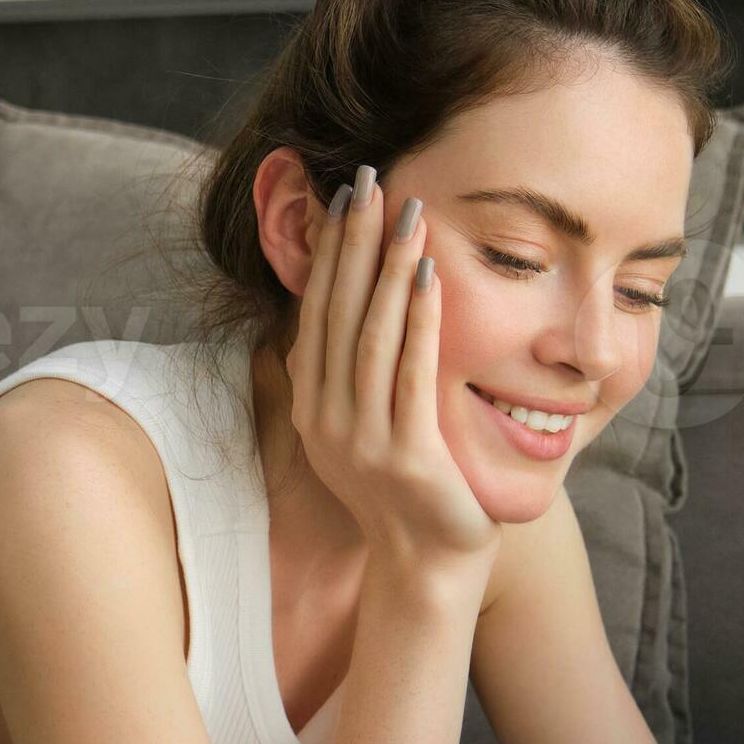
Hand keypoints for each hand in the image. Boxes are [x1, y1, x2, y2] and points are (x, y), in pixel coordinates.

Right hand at [283, 163, 494, 584]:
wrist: (428, 564)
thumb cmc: (408, 488)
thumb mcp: (364, 425)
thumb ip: (350, 374)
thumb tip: (342, 309)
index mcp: (312, 405)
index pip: (317, 311)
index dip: (329, 251)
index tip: (346, 197)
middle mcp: (326, 419)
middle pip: (337, 312)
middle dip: (354, 242)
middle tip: (370, 180)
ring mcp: (362, 439)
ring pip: (371, 336)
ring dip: (389, 269)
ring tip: (406, 214)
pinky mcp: (406, 455)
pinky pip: (410, 373)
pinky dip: (420, 320)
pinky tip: (430, 276)